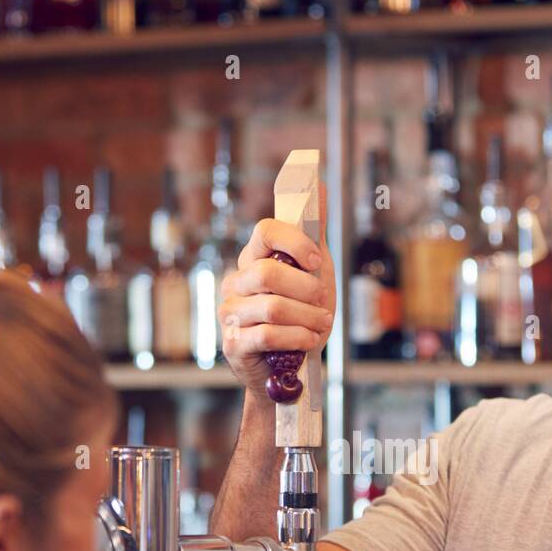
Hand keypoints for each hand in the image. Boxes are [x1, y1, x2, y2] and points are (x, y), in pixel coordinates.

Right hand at [218, 182, 335, 398]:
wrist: (288, 366)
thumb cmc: (299, 315)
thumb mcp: (312, 272)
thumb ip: (312, 234)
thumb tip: (317, 184)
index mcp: (252, 259)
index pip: (265, 230)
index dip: (294, 241)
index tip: (316, 259)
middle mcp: (235, 283)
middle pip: (268, 273)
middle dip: (306, 289)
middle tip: (322, 301)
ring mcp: (230, 313)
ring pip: (272, 307)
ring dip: (307, 317)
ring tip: (320, 324)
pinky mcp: (233, 343)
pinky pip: (268, 335)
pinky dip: (297, 338)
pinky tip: (308, 340)